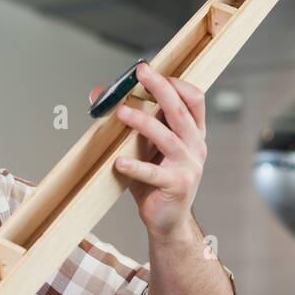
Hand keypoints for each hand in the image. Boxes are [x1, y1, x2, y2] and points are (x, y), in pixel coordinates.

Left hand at [88, 62, 206, 240]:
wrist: (168, 221)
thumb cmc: (156, 183)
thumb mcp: (144, 148)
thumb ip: (129, 122)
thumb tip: (98, 93)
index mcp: (194, 134)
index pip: (194, 99)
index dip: (175, 83)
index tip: (150, 72)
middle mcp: (196, 147)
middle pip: (181, 110)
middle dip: (161, 88)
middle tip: (141, 73)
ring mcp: (189, 166)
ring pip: (167, 137)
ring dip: (142, 122)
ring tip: (121, 113)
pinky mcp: (177, 185)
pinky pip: (153, 173)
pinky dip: (134, 166)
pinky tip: (119, 162)